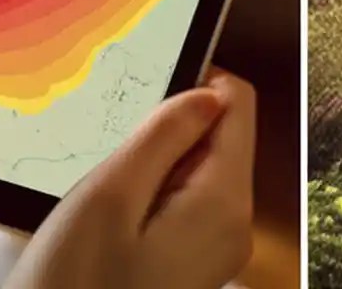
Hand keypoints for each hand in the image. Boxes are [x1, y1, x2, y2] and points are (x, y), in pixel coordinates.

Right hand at [7, 69, 256, 288]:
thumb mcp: (109, 197)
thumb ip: (162, 135)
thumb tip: (206, 90)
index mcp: (223, 204)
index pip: (236, 103)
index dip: (193, 80)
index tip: (143, 90)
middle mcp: (232, 227)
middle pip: (218, 136)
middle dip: (166, 130)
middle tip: (110, 153)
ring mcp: (213, 248)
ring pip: (195, 168)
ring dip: (150, 164)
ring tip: (105, 194)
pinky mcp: (189, 261)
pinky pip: (180, 202)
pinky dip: (146, 194)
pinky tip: (109, 218)